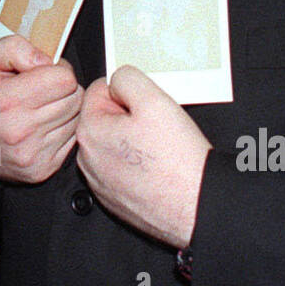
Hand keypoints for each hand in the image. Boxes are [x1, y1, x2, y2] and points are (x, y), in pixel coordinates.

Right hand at [0, 34, 82, 183]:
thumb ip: (16, 47)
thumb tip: (48, 59)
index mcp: (7, 101)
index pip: (65, 79)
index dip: (58, 70)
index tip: (45, 73)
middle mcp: (20, 131)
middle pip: (75, 99)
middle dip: (64, 90)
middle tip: (44, 90)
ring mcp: (32, 154)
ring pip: (77, 120)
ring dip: (64, 110)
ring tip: (41, 108)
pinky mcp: (42, 169)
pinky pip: (72, 141)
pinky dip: (63, 130)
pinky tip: (43, 126)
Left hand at [76, 65, 210, 248]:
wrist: (197, 208)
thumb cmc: (177, 161)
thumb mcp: (153, 99)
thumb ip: (127, 78)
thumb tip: (118, 79)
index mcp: (89, 131)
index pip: (101, 90)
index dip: (129, 92)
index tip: (147, 106)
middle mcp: (88, 159)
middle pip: (107, 117)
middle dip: (130, 116)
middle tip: (157, 129)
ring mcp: (100, 182)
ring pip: (116, 143)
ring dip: (135, 141)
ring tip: (161, 151)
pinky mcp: (116, 199)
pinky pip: (123, 169)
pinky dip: (138, 165)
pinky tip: (158, 169)